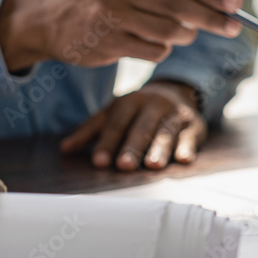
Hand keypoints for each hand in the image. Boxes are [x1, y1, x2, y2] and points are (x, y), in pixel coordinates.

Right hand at [0, 0, 242, 69]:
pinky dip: (162, 49)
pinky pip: (153, 50)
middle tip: (234, 28)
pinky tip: (152, 43)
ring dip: (185, 35)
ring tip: (185, 33)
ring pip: (169, 31)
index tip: (236, 4)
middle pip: (178, 5)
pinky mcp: (105, 42)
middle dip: (212, 19)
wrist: (48, 18)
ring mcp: (108, 14)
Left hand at [59, 80, 206, 169]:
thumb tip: (64, 149)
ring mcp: (175, 114)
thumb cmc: (137, 109)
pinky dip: (187, 147)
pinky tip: (183, 159)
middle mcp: (153, 105)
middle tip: (123, 166)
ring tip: (152, 166)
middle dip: (132, 147)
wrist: (176, 91)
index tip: (98, 162)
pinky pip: (190, 136)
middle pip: (141, 128)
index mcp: (129, 101)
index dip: (107, 143)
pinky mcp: (193, 125)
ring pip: (166, 132)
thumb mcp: (113, 113)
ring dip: (159, 149)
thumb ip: (90, 131)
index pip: (116, 124)